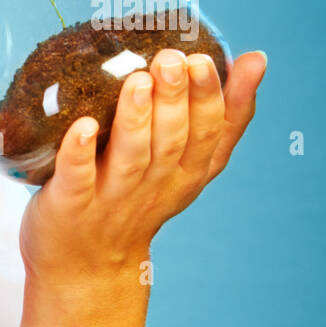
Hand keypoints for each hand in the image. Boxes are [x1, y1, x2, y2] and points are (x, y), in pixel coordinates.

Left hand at [19, 47, 266, 285]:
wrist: (85, 268)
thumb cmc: (134, 202)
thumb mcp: (188, 168)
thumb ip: (220, 118)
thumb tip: (255, 57)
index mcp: (184, 173)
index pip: (209, 133)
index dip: (211, 97)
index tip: (205, 59)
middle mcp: (152, 185)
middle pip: (171, 140)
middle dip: (175, 98)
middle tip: (172, 58)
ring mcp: (111, 197)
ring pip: (130, 156)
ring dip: (135, 118)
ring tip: (137, 80)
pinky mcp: (70, 206)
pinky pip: (76, 177)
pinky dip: (79, 152)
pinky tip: (82, 126)